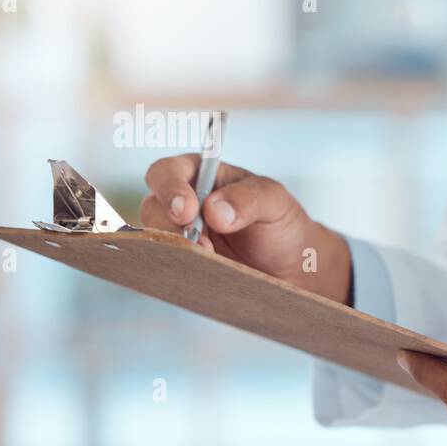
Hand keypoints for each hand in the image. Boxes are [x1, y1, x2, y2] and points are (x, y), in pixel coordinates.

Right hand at [138, 154, 351, 302]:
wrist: (294, 268)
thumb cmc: (282, 224)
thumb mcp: (275, 202)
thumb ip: (248, 199)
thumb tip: (214, 210)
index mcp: (200, 175)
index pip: (166, 172)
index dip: (170, 189)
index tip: (187, 211)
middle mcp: (184, 203)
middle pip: (152, 207)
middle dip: (170, 226)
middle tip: (201, 244)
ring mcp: (181, 236)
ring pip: (155, 239)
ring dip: (177, 250)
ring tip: (210, 258)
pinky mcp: (184, 263)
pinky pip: (168, 266)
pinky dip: (180, 269)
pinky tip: (202, 273)